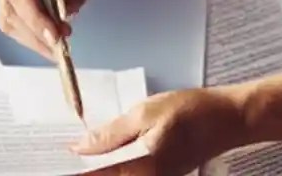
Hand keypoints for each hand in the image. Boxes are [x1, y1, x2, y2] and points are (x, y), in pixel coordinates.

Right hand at [0, 0, 108, 58]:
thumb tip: (64, 13)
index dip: (35, 15)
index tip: (55, 35)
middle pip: (12, 3)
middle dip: (35, 31)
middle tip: (59, 48)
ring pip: (8, 16)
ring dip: (32, 38)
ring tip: (55, 51)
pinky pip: (9, 21)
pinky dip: (28, 37)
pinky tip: (45, 44)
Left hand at [76, 88, 246, 175]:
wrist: (229, 119)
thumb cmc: (191, 111)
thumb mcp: (144, 113)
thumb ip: (110, 135)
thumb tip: (79, 148)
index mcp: (142, 169)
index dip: (74, 171)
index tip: (53, 164)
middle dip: (86, 169)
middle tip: (64, 155)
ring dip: (100, 167)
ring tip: (79, 153)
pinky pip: (130, 175)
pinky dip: (114, 166)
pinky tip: (103, 154)